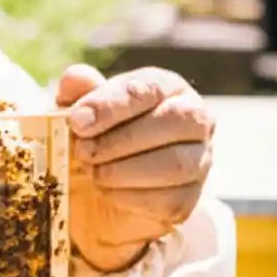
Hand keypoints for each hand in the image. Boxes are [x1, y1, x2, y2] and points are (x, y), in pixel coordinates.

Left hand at [56, 65, 214, 271]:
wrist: (111, 179)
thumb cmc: (99, 131)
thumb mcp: (83, 107)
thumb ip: (79, 91)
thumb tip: (76, 77)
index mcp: (167, 87)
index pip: (148, 88)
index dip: (110, 105)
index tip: (77, 121)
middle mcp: (195, 118)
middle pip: (174, 121)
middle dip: (120, 140)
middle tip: (82, 151)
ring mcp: (200, 158)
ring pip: (176, 164)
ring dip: (124, 171)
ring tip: (92, 172)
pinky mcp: (191, 196)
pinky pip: (170, 199)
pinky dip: (130, 197)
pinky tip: (105, 191)